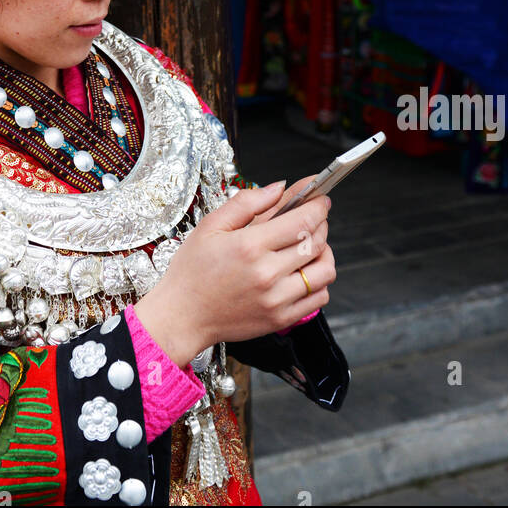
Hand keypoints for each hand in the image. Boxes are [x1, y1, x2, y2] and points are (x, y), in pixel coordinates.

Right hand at [134, 180, 335, 367]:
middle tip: (313, 218)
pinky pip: (319, 298)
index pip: (302, 221)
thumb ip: (246, 203)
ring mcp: (276, 299)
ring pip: (324, 271)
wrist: (183, 316)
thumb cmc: (193, 272)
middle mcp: (267, 273)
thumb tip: (277, 188)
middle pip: (316, 242)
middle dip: (320, 224)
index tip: (319, 200)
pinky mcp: (280, 318)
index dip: (317, 206)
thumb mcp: (211, 226)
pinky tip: (305, 272)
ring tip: (311, 246)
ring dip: (324, 253)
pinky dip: (320, 281)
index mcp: (250, 246)